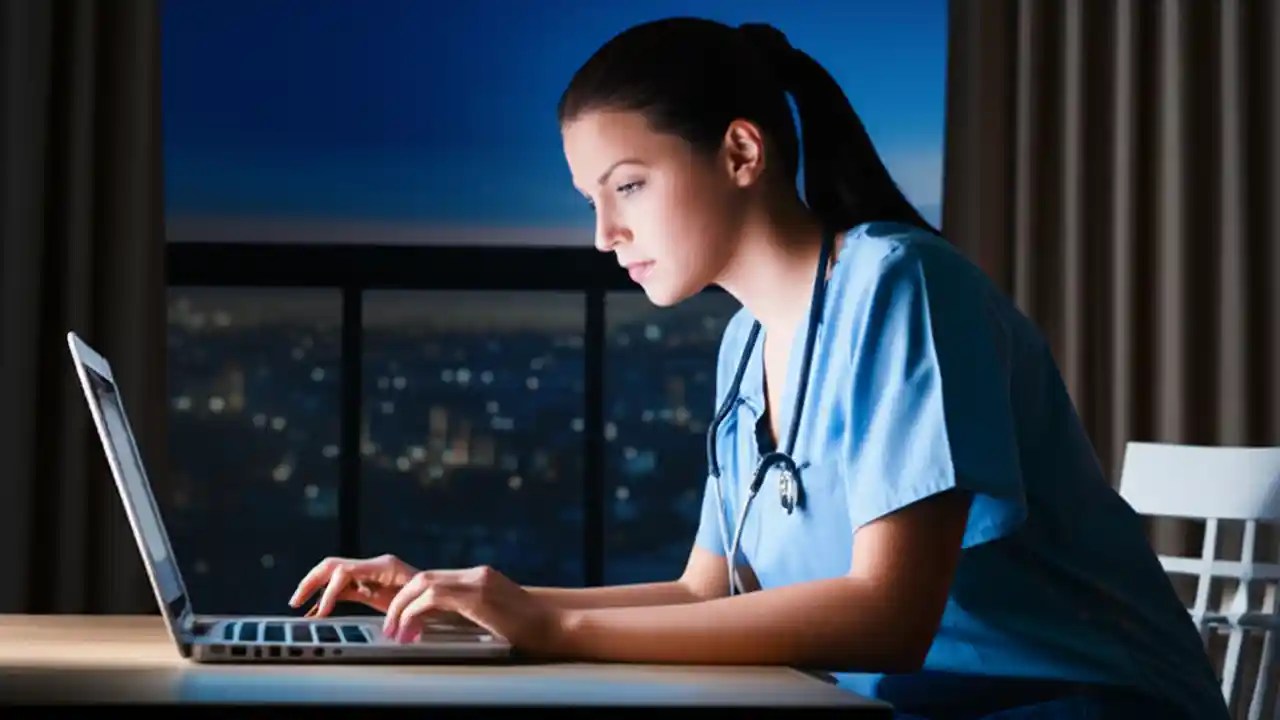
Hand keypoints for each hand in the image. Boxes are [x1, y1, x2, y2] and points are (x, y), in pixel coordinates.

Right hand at [289, 553, 418, 616]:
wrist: (442, 594)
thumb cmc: (431, 599)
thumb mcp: (411, 604)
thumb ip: (390, 606)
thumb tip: (376, 616)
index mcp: (382, 566)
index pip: (344, 571)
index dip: (329, 591)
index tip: (322, 612)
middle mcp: (372, 566)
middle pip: (332, 565)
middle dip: (311, 581)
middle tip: (295, 601)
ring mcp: (369, 573)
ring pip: (332, 573)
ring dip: (314, 586)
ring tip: (299, 603)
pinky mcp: (368, 584)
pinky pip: (342, 586)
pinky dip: (327, 596)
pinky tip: (318, 610)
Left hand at [382, 565, 565, 656]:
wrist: (555, 625)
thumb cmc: (529, 630)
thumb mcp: (494, 618)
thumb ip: (470, 614)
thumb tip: (439, 627)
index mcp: (478, 579)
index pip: (433, 581)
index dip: (410, 600)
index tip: (399, 622)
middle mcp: (475, 574)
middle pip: (422, 578)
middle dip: (399, 602)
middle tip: (390, 628)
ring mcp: (477, 581)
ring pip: (423, 583)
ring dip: (402, 608)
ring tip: (396, 631)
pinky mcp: (478, 594)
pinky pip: (434, 597)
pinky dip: (415, 613)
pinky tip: (412, 631)